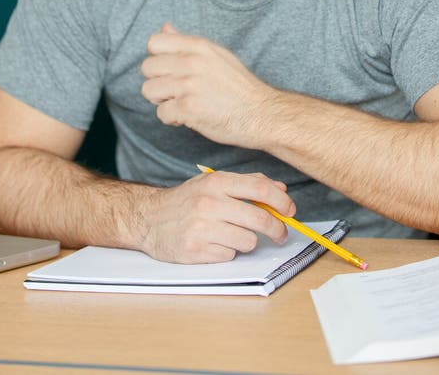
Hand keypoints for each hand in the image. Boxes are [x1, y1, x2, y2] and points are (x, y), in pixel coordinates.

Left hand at [141, 24, 276, 146]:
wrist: (261, 113)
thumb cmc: (238, 86)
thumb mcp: (215, 55)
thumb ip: (187, 42)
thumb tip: (164, 27)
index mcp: (198, 46)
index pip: (154, 42)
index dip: (157, 58)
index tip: (170, 70)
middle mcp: (191, 61)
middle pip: (147, 68)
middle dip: (158, 81)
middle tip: (176, 90)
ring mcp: (189, 85)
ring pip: (149, 90)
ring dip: (162, 101)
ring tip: (182, 102)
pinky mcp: (188, 108)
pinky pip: (161, 113)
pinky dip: (172, 118)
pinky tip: (188, 116)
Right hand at [142, 170, 295, 262]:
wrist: (149, 218)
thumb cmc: (187, 200)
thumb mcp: (214, 183)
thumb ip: (248, 184)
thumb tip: (281, 190)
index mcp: (216, 182)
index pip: (259, 188)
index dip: (281, 201)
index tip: (290, 210)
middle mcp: (209, 203)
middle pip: (260, 219)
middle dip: (276, 229)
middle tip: (279, 234)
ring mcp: (201, 228)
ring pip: (248, 241)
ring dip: (248, 241)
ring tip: (234, 235)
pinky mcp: (195, 251)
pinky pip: (230, 255)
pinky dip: (228, 252)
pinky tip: (215, 244)